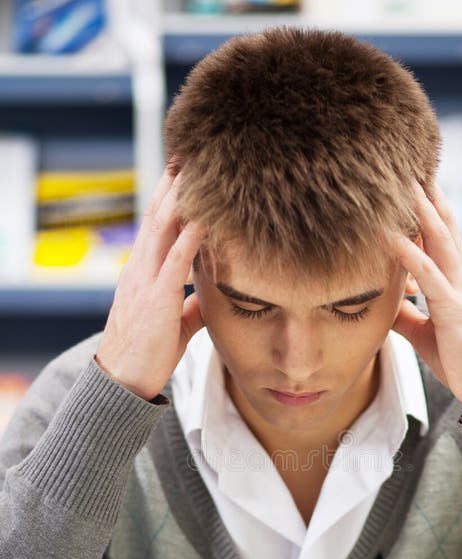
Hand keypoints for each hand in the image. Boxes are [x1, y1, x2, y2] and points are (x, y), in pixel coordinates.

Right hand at [95, 164, 205, 400]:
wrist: (124, 380)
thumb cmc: (149, 353)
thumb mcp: (176, 323)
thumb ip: (192, 304)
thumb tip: (212, 296)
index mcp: (144, 271)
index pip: (159, 224)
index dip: (173, 195)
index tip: (187, 170)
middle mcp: (141, 267)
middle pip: (159, 214)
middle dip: (175, 182)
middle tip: (192, 150)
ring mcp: (146, 280)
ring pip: (164, 227)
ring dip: (182, 196)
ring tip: (200, 167)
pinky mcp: (157, 298)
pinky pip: (176, 260)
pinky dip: (190, 235)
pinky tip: (205, 216)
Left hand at [391, 180, 461, 421]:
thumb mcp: (427, 333)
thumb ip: (406, 314)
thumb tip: (384, 304)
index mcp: (454, 281)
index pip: (438, 234)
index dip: (424, 206)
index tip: (406, 179)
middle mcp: (459, 277)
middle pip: (441, 224)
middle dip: (423, 193)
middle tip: (403, 159)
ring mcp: (459, 290)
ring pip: (438, 240)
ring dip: (418, 210)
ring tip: (398, 180)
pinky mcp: (454, 311)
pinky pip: (429, 278)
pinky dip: (410, 256)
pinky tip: (393, 239)